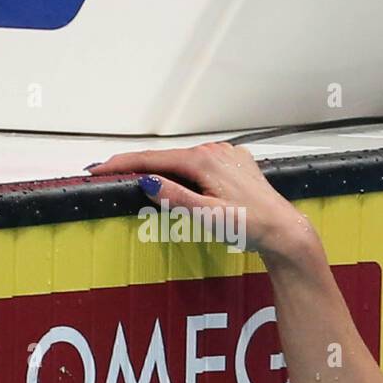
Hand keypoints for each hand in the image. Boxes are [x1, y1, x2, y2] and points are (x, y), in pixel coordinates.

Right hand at [87, 142, 319, 263]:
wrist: (284, 231)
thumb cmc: (251, 225)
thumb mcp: (207, 215)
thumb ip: (175, 197)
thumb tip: (146, 181)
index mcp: (205, 160)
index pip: (153, 160)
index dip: (123, 164)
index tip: (98, 169)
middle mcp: (216, 151)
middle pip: (167, 158)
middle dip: (140, 167)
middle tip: (109, 174)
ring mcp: (228, 155)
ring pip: (184, 161)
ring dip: (163, 170)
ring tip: (135, 178)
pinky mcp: (237, 164)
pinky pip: (201, 164)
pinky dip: (185, 172)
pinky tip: (177, 181)